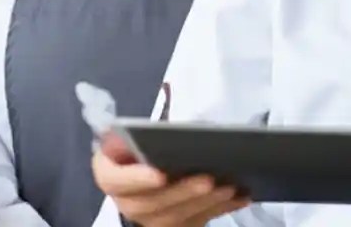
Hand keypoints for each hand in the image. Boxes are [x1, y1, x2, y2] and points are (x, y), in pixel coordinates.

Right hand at [91, 132, 249, 226]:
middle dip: (182, 192)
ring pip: (173, 219)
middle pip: (149, 204)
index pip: (114, 180)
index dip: (136, 179)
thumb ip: (152, 135)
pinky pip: (195, 222)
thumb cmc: (148, 145)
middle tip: (208, 180)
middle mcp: (126, 200)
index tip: (161, 174)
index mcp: (110, 172)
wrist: (151, 166)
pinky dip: (220, 209)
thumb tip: (186, 133)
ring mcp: (148, 218)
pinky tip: (240, 197)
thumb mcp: (143, 134)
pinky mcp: (172, 226)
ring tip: (229, 187)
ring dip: (205, 203)